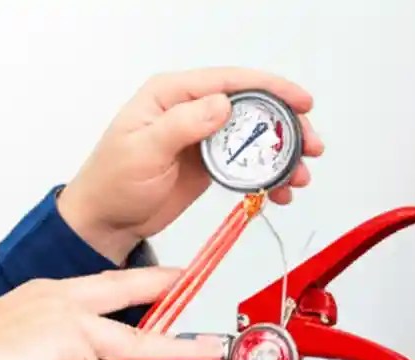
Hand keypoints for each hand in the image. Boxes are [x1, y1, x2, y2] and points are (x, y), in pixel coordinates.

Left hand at [56, 67, 324, 263]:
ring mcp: (201, 138)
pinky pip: (245, 164)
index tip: (301, 102)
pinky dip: (266, 176)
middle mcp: (190, 110)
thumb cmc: (111, 182)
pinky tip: (280, 190)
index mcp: (171, 95)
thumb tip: (221, 104)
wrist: (103, 222)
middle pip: (251, 108)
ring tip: (300, 176)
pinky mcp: (207, 165)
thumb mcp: (143, 150)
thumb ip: (182, 125)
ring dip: (281, 155)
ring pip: (253, 138)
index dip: (271, 88)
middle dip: (285, 126)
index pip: (230, 81)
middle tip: (310, 146)